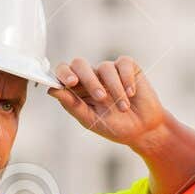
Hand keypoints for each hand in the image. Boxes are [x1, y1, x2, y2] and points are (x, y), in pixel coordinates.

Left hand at [51, 55, 168, 150]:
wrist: (142, 130)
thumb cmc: (114, 126)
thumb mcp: (90, 119)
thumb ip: (72, 105)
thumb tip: (52, 91)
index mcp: (77, 89)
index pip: (64, 72)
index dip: (64, 73)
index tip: (70, 82)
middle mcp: (91, 76)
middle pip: (80, 64)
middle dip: (89, 80)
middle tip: (101, 97)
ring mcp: (109, 71)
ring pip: (104, 67)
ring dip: (115, 89)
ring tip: (123, 108)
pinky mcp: (128, 67)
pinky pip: (123, 64)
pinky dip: (127, 79)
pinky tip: (131, 94)